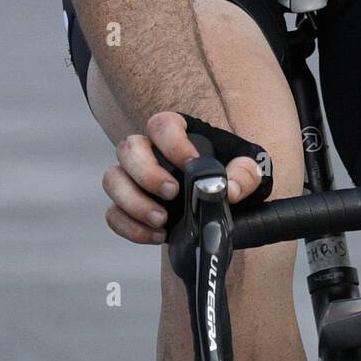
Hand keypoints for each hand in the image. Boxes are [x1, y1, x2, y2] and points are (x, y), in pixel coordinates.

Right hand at [102, 110, 262, 243]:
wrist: (220, 201)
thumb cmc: (231, 175)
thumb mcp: (247, 171)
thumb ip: (243, 175)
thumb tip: (230, 190)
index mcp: (176, 133)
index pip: (162, 124)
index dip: (172, 142)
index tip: (191, 164)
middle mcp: (147, 151)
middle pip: (129, 148)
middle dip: (147, 173)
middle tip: (172, 193)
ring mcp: (132, 178)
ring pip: (113, 179)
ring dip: (133, 202)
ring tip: (161, 220)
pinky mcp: (126, 207)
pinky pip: (113, 214)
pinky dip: (130, 228)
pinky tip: (157, 236)